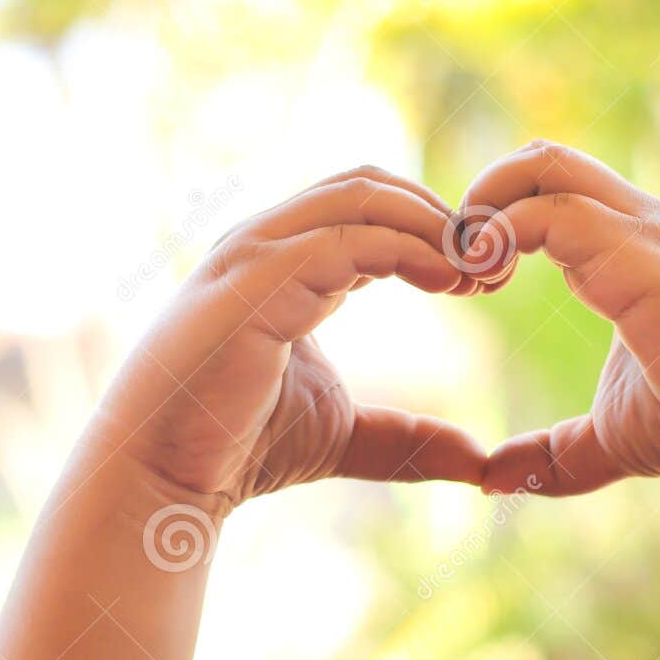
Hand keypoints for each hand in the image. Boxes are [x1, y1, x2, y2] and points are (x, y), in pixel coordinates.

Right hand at [94, 166, 503, 515]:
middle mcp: (267, 243)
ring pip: (359, 196)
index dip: (436, 228)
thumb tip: (478, 458)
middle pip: (370, 183)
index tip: (488, 276)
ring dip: (432, 222)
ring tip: (481, 269)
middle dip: (441, 213)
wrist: (163, 477)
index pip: (369, 206)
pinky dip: (404, 247)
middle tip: (496, 262)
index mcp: (285, 262)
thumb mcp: (344, 436)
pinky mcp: (253, 280)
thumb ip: (407, 438)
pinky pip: (341, 239)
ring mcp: (255, 253)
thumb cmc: (237, 448)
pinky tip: (448, 279)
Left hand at [465, 141, 659, 495]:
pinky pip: (552, 214)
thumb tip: (490, 481)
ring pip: (543, 168)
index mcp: (630, 247)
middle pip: (541, 157)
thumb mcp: (608, 439)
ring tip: (466, 281)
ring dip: (482, 214)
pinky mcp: (639, 260)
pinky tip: (484, 282)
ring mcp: (641, 234)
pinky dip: (501, 235)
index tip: (469, 286)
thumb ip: (550, 454)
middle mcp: (638, 224)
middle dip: (481, 196)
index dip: (493, 222)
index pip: (548, 188)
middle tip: (456, 270)